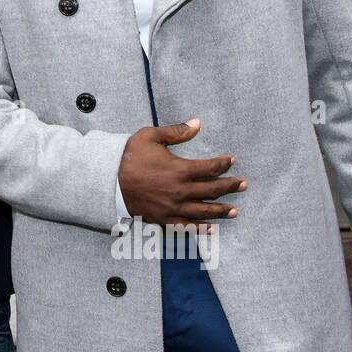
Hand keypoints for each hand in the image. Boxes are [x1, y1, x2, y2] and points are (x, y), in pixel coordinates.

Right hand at [118, 118, 245, 224]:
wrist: (108, 180)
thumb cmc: (129, 157)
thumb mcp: (151, 137)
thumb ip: (176, 131)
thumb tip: (197, 123)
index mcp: (179, 170)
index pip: (209, 168)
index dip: (223, 164)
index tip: (231, 160)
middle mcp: (180, 191)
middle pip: (212, 190)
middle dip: (230, 186)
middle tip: (243, 185)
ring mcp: (173, 207)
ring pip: (203, 210)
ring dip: (221, 210)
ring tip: (235, 211)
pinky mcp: (164, 218)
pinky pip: (186, 226)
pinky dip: (200, 228)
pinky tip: (211, 228)